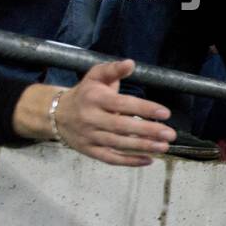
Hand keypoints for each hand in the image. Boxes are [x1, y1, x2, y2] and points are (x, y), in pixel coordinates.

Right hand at [33, 60, 176, 166]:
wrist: (55, 113)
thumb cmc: (85, 93)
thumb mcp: (95, 76)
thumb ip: (113, 70)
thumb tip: (130, 63)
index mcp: (95, 98)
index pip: (123, 104)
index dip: (144, 109)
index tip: (165, 113)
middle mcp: (91, 118)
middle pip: (122, 126)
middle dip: (148, 131)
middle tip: (170, 134)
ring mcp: (90, 136)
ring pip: (118, 144)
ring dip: (143, 146)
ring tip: (163, 146)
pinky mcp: (89, 150)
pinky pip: (110, 158)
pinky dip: (129, 162)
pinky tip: (148, 160)